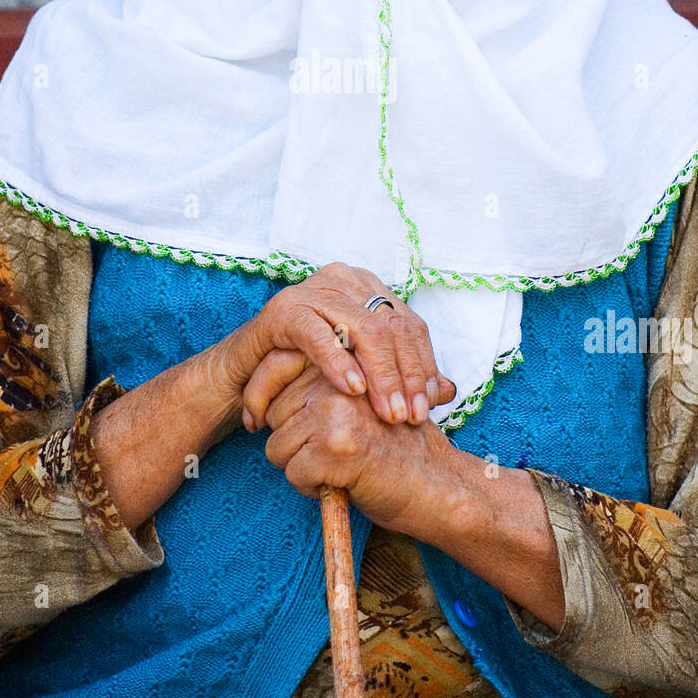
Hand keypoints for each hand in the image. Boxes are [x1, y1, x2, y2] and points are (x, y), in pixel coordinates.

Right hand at [218, 262, 455, 425]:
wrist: (246, 374)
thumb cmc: (305, 374)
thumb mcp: (359, 373)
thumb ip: (400, 377)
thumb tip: (451, 391)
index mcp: (367, 289)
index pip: (409, 324)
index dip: (424, 365)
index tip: (430, 405)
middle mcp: (344, 281)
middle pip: (391, 327)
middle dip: (406, 376)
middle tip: (411, 416)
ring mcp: (313, 290)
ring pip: (362, 329)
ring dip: (380, 375)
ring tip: (388, 412)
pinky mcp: (284, 309)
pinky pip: (318, 334)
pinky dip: (338, 362)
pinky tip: (353, 389)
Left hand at [254, 363, 460, 536]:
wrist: (436, 485)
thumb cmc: (395, 447)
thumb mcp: (361, 402)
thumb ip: (322, 386)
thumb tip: (263, 393)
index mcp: (343, 361)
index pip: (275, 364)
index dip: (260, 397)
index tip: (259, 419)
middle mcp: (338, 379)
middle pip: (273, 411)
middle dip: (290, 440)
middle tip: (325, 453)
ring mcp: (335, 411)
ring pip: (278, 446)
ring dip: (300, 466)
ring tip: (337, 468)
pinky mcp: (335, 447)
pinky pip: (292, 472)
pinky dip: (310, 487)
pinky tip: (341, 484)